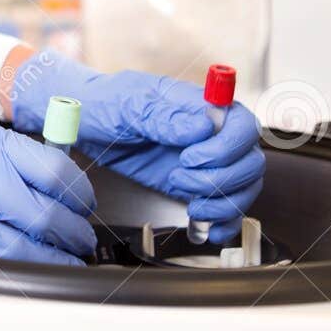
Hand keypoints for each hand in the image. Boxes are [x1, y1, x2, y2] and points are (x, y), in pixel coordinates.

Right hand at [0, 92, 96, 264]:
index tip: (82, 204)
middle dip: (73, 235)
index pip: (55, 170)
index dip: (78, 193)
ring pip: (23, 249)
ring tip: (61, 263)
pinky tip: (19, 275)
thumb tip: (34, 175)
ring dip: (51, 260)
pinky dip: (9, 274)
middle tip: (82, 242)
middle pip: (48, 215)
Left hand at [10, 54, 264, 242]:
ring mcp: (203, 161)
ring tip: (191, 204)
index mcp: (198, 106)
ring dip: (222, 203)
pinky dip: (223, 221)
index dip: (226, 148)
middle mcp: (209, 134)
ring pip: (243, 186)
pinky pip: (226, 205)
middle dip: (219, 179)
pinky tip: (207, 227)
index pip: (242, 124)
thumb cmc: (103, 103)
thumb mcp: (127, 105)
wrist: (81, 124)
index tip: (191, 158)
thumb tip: (200, 127)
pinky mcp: (193, 184)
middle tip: (180, 179)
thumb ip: (163, 116)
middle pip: (249, 161)